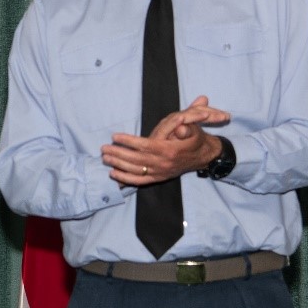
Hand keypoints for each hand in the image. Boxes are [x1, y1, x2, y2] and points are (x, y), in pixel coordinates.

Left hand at [101, 97, 229, 185]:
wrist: (203, 156)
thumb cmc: (195, 139)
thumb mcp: (194, 130)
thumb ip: (187, 127)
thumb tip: (180, 127)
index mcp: (170, 151)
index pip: (145, 146)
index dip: (129, 142)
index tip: (115, 136)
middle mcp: (164, 164)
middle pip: (136, 159)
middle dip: (118, 154)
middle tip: (104, 148)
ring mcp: (160, 173)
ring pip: (135, 171)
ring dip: (118, 165)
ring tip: (105, 158)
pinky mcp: (158, 178)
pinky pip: (139, 181)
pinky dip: (125, 179)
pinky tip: (114, 174)